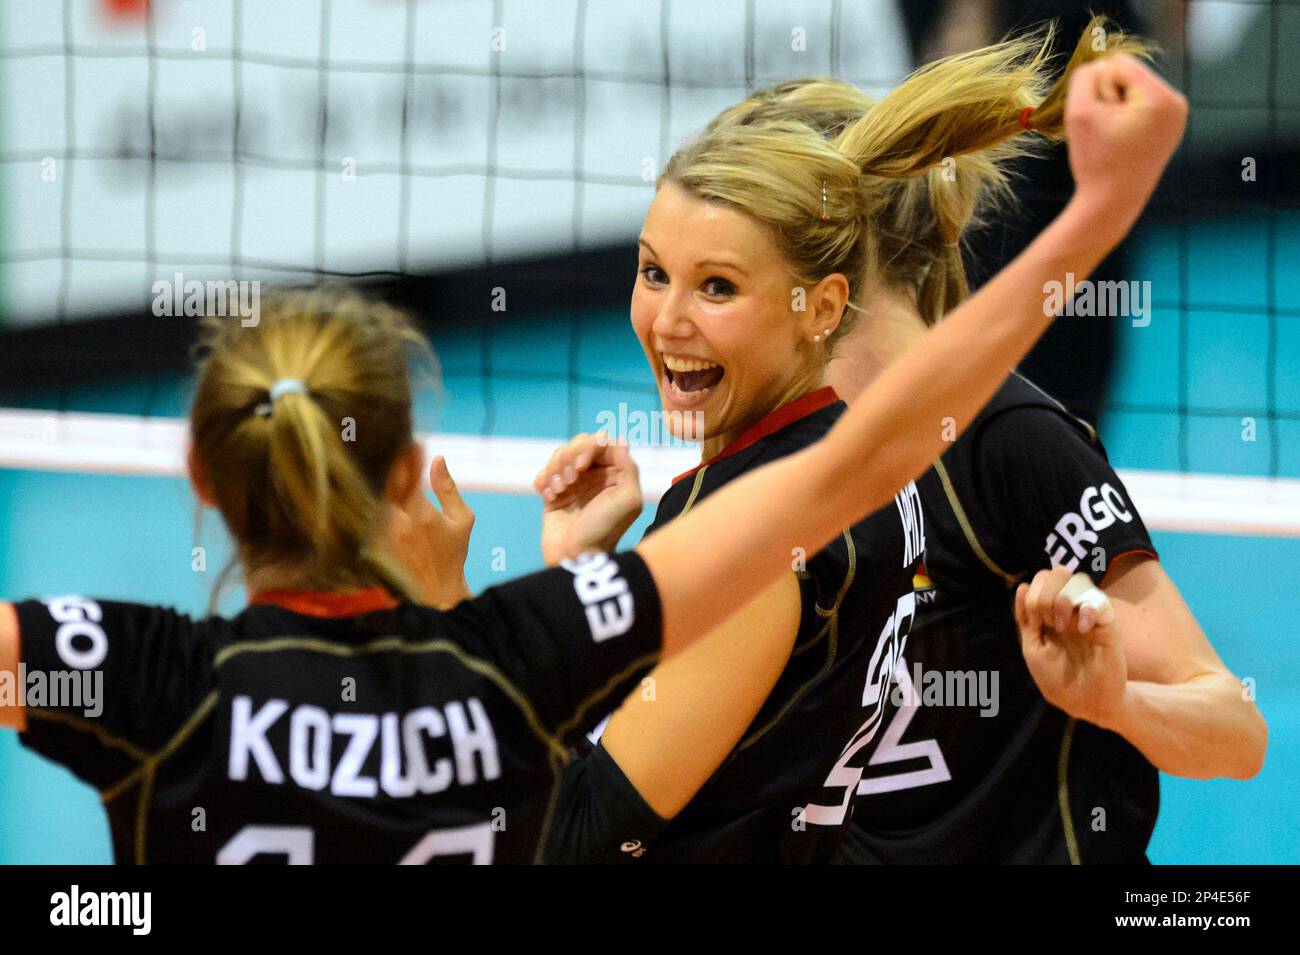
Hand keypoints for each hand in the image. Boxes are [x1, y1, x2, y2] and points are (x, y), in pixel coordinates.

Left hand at [387, 455, 474, 608]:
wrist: (435, 594)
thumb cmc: (452, 555)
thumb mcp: (462, 520)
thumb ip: (449, 488)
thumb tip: (437, 458)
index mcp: (422, 513)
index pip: (409, 475)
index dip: (408, 455)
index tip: (411, 441)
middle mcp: (398, 522)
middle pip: (387, 482)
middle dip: (392, 464)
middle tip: (392, 445)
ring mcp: (382, 533)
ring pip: (376, 495)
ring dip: (380, 478)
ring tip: (382, 460)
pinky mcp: (372, 542)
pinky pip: (371, 513)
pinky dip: (374, 498)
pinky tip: (375, 487)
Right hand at [534, 432, 642, 565]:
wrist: (575, 557)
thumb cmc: (605, 530)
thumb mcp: (628, 499)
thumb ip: (629, 468)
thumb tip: (621, 441)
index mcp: (616, 474)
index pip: (602, 442)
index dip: (589, 447)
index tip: (582, 466)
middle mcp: (596, 476)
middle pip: (578, 443)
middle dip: (569, 457)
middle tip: (569, 481)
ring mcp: (574, 484)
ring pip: (559, 455)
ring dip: (556, 469)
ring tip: (559, 490)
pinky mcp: (554, 494)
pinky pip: (544, 473)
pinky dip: (543, 481)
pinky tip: (549, 497)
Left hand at [1015, 567, 1127, 728]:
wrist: (1085, 703)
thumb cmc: (1058, 678)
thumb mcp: (1033, 647)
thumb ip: (1026, 618)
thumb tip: (1021, 585)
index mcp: (1051, 611)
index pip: (1041, 579)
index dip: (1032, 594)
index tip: (1034, 622)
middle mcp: (1071, 608)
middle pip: (1058, 573)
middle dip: (1045, 593)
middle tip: (1047, 622)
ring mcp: (1089, 614)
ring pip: (1079, 579)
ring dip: (1062, 600)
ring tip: (1061, 626)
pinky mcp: (1108, 626)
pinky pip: (1100, 601)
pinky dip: (1086, 610)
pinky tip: (1082, 629)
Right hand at [1064, 52, 1187, 235]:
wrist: (1111, 204)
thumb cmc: (1094, 160)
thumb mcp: (1078, 112)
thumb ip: (1084, 77)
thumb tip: (1100, 65)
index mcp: (1160, 96)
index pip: (1119, 63)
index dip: (1099, 87)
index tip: (1101, 118)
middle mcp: (1176, 102)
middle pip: (1129, 75)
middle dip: (1110, 97)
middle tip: (1106, 132)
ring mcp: (1178, 116)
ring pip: (1134, 90)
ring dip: (1116, 109)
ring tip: (1113, 139)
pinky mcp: (1171, 128)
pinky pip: (1141, 106)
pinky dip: (1126, 118)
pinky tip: (1121, 142)